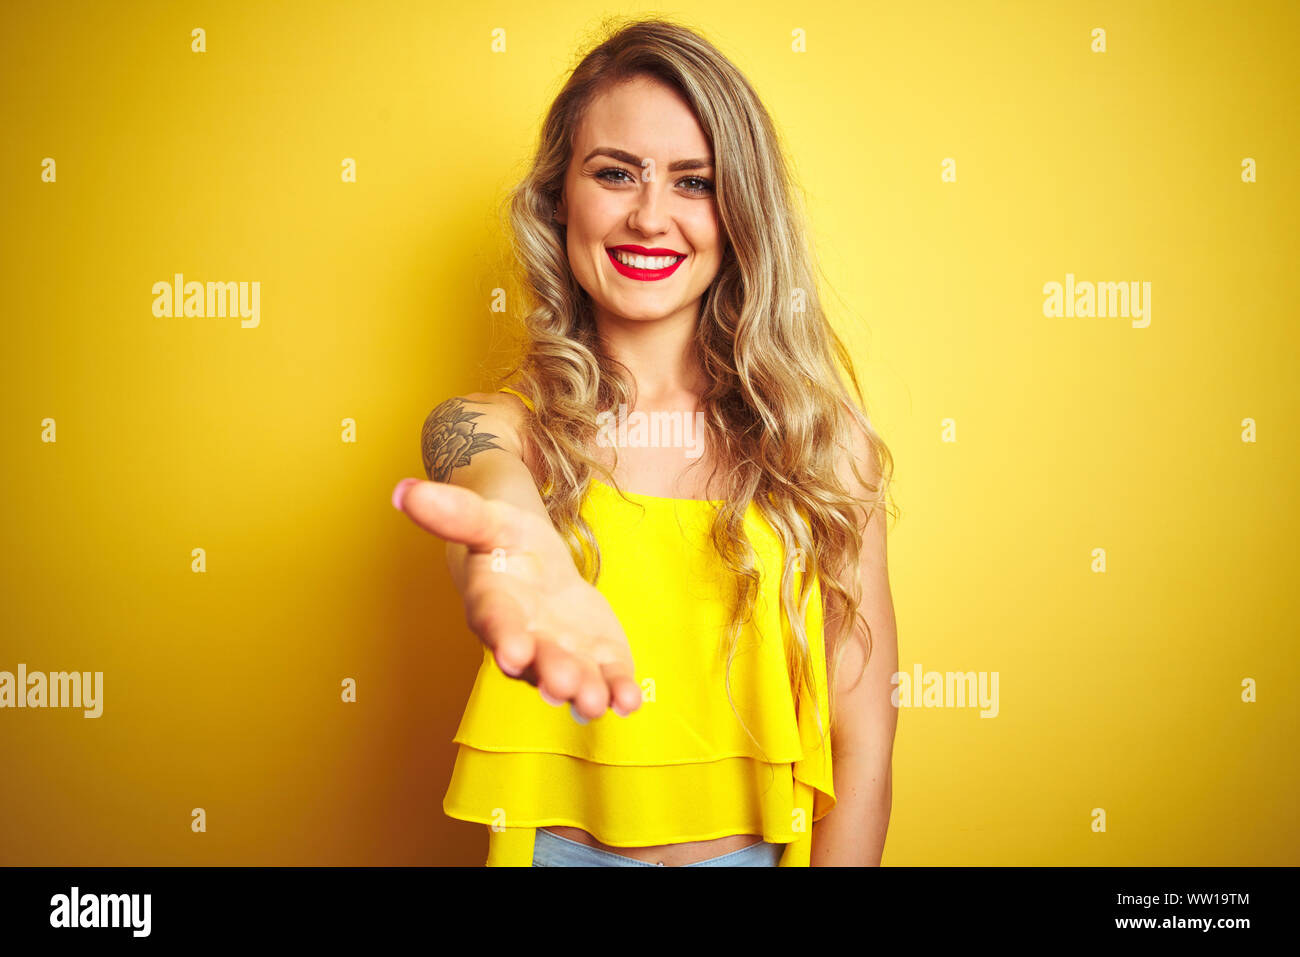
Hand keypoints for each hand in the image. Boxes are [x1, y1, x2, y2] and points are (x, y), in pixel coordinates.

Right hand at [393, 479, 641, 721]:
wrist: (530, 558)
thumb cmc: (503, 538)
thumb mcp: (487, 517)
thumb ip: (455, 512)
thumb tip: (404, 492)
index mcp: (492, 603)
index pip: (495, 621)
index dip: (504, 635)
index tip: (512, 652)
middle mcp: (524, 638)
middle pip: (536, 659)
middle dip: (549, 671)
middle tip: (562, 684)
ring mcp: (559, 652)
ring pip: (571, 676)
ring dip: (585, 690)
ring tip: (598, 701)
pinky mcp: (593, 656)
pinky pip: (605, 677)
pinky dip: (618, 690)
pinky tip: (630, 700)